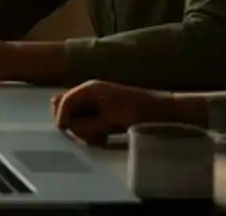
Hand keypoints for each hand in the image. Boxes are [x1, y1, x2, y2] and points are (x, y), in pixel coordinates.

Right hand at [53, 80, 182, 145]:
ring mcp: (95, 101)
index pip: (63, 101)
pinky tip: (105, 136)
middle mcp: (90, 92)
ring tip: (101, 136)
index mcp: (90, 89)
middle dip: (73, 123)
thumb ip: (85, 123)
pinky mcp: (102, 110)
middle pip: (65, 107)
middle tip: (89, 134)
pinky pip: (87, 121)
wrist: (163, 112)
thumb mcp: (109, 121)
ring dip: (85, 129)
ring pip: (76, 116)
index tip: (65, 132)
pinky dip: (92, 130)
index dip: (62, 117)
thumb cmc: (139, 113)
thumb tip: (66, 125)